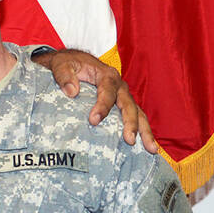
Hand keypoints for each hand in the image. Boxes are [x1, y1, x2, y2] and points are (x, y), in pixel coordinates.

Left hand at [40, 48, 158, 153]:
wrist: (74, 63)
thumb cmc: (68, 64)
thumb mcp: (61, 64)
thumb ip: (64, 75)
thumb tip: (72, 91)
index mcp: (107, 75)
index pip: (108, 91)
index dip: (102, 106)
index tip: (93, 120)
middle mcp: (119, 86)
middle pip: (128, 105)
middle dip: (131, 123)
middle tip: (130, 140)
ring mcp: (123, 96)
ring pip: (137, 113)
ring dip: (145, 131)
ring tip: (152, 149)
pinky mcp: (122, 105)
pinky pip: (135, 118)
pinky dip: (141, 131)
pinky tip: (146, 147)